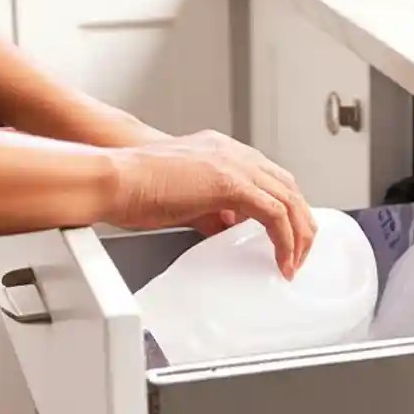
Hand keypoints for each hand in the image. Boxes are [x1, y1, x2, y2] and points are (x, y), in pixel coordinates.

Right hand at [108, 131, 316, 278]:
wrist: (113, 176)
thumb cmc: (135, 187)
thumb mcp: (186, 199)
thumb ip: (213, 210)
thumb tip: (229, 228)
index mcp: (223, 151)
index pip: (272, 178)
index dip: (287, 209)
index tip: (289, 236)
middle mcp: (233, 152)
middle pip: (289, 187)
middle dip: (301, 224)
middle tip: (301, 254)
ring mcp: (234, 164)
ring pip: (289, 199)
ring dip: (298, 235)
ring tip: (295, 262)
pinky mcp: (230, 183)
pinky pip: (275, 214)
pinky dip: (285, 240)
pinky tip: (281, 259)